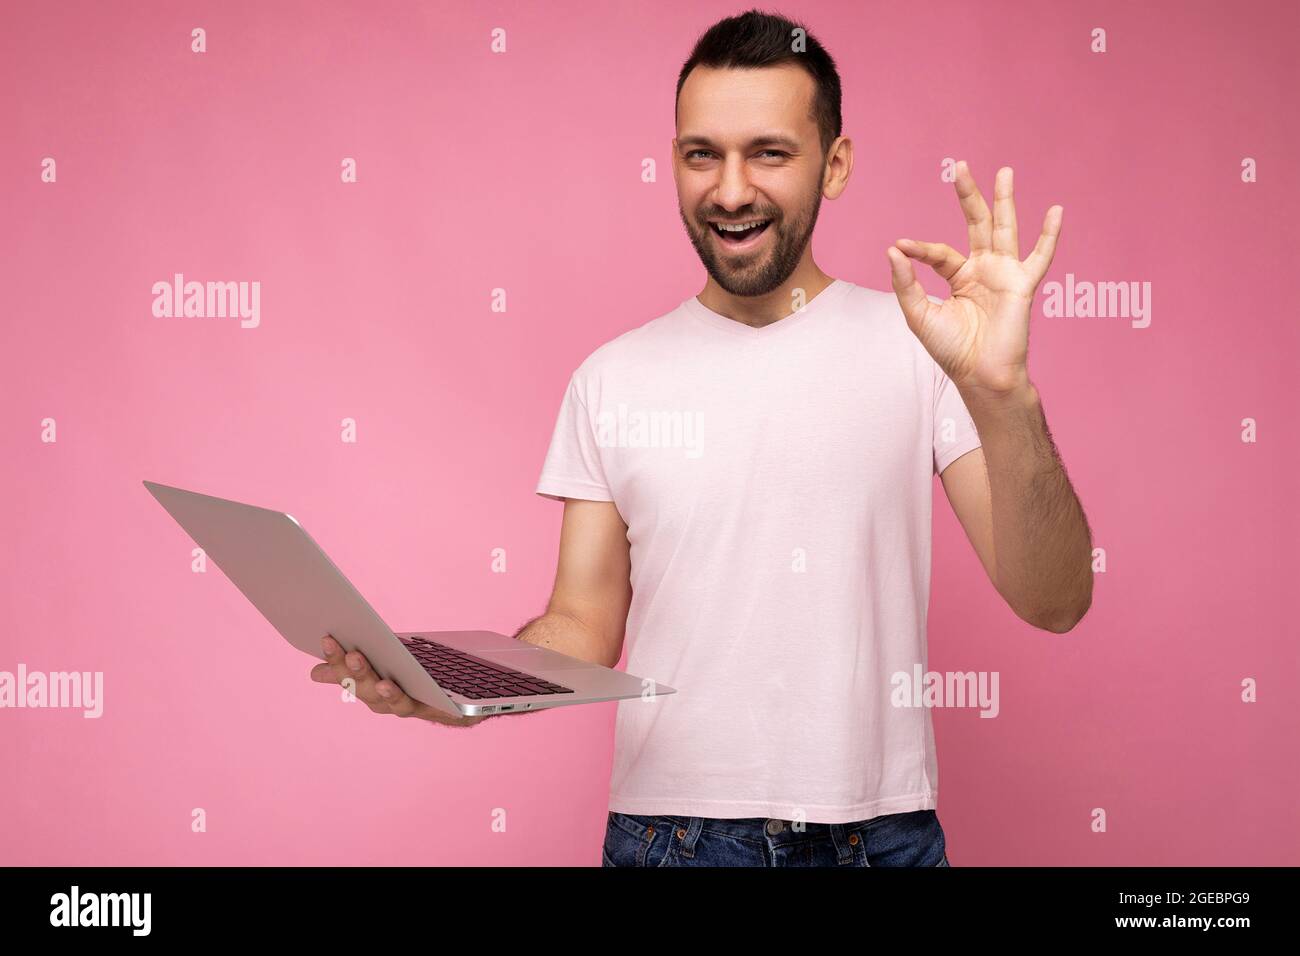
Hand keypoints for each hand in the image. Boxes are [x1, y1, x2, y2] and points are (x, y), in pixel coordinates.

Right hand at [311, 635, 486, 726]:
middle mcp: (380, 700)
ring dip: (375, 685)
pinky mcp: (427, 710)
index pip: (345, 674)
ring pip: (385, 699)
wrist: (456, 706)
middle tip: (350, 651)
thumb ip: (355, 666)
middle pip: (362, 687)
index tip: (325, 637)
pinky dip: (399, 697)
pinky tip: (393, 685)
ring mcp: (402, 707)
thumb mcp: (386, 665)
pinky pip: (411, 705)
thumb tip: (314, 673)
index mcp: (367, 685)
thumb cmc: (414, 680)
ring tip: (368, 668)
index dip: (334, 660)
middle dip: (353, 670)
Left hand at [886, 161, 1061, 395]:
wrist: (979, 375)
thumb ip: (906, 283)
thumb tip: (893, 250)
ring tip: (1003, 172)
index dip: (919, 248)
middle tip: (961, 166)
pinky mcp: (1022, 285)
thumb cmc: (951, 350)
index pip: (938, 252)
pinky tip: (1056, 211)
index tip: (900, 245)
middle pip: (976, 224)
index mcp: (959, 277)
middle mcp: (983, 270)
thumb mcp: (919, 314)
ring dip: (1004, 200)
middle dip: (969, 196)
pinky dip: (1050, 235)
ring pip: (1005, 229)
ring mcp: (1004, 274)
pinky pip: (1040, 257)